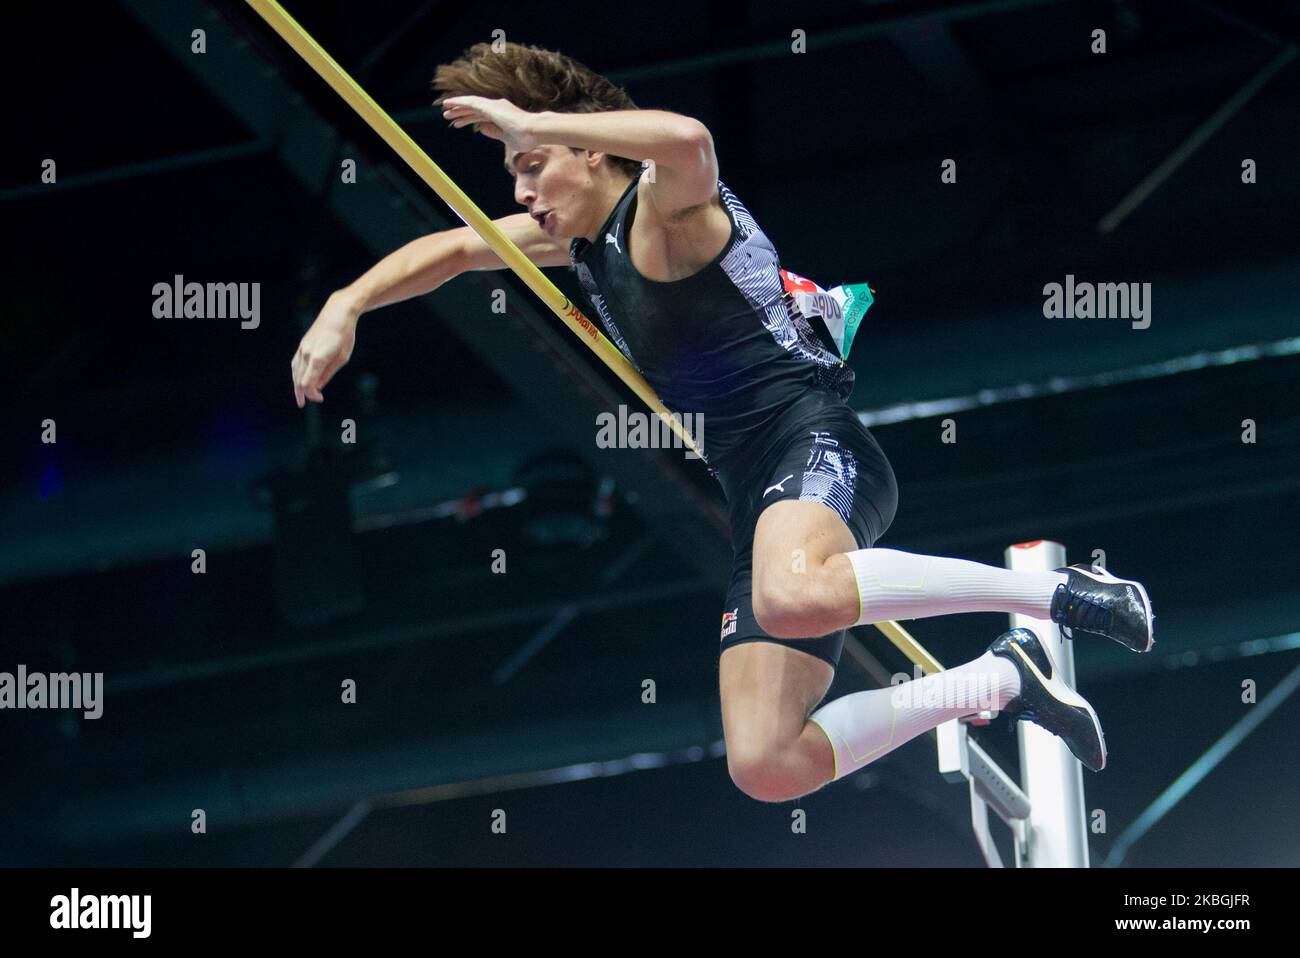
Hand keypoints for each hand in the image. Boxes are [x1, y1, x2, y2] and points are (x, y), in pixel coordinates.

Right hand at [291, 293, 357, 407]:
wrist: (338, 313)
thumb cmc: (345, 336)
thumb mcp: (342, 358)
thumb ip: (328, 373)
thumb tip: (318, 386)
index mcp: (318, 358)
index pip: (308, 384)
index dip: (312, 395)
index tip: (320, 399)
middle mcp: (306, 354)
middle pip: (299, 380)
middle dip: (303, 393)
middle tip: (304, 403)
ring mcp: (302, 348)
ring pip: (295, 372)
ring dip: (297, 385)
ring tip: (299, 397)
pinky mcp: (302, 344)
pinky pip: (295, 363)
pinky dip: (297, 374)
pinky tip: (299, 380)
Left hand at [441, 96, 539, 153]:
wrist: (535, 131)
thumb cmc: (527, 137)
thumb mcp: (506, 138)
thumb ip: (494, 132)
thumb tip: (481, 128)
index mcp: (501, 115)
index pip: (481, 116)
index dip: (469, 119)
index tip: (459, 123)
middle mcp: (497, 107)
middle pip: (475, 110)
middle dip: (462, 113)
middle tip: (449, 116)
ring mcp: (494, 106)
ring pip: (471, 105)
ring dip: (458, 108)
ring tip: (445, 112)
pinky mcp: (491, 107)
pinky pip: (471, 102)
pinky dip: (460, 102)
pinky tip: (450, 104)